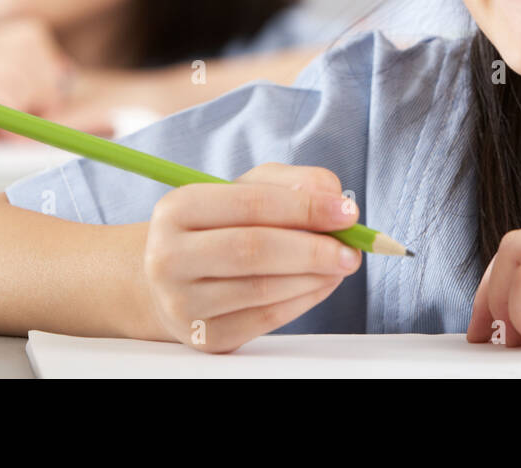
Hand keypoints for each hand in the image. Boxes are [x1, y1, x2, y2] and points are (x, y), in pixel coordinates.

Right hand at [144, 163, 361, 352]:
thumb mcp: (246, 189)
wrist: (169, 280)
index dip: (306, 207)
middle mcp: (169, 256)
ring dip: (314, 277)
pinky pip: (265, 320)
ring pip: (263, 289)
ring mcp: (182, 302)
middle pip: (254, 249)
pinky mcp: (203, 337)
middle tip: (351, 250)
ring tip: (340, 265)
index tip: (347, 213)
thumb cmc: (218, 227)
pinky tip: (321, 285)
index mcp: (178, 207)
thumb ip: (292, 182)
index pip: (252, 203)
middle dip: (313, 249)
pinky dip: (303, 301)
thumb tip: (334, 197)